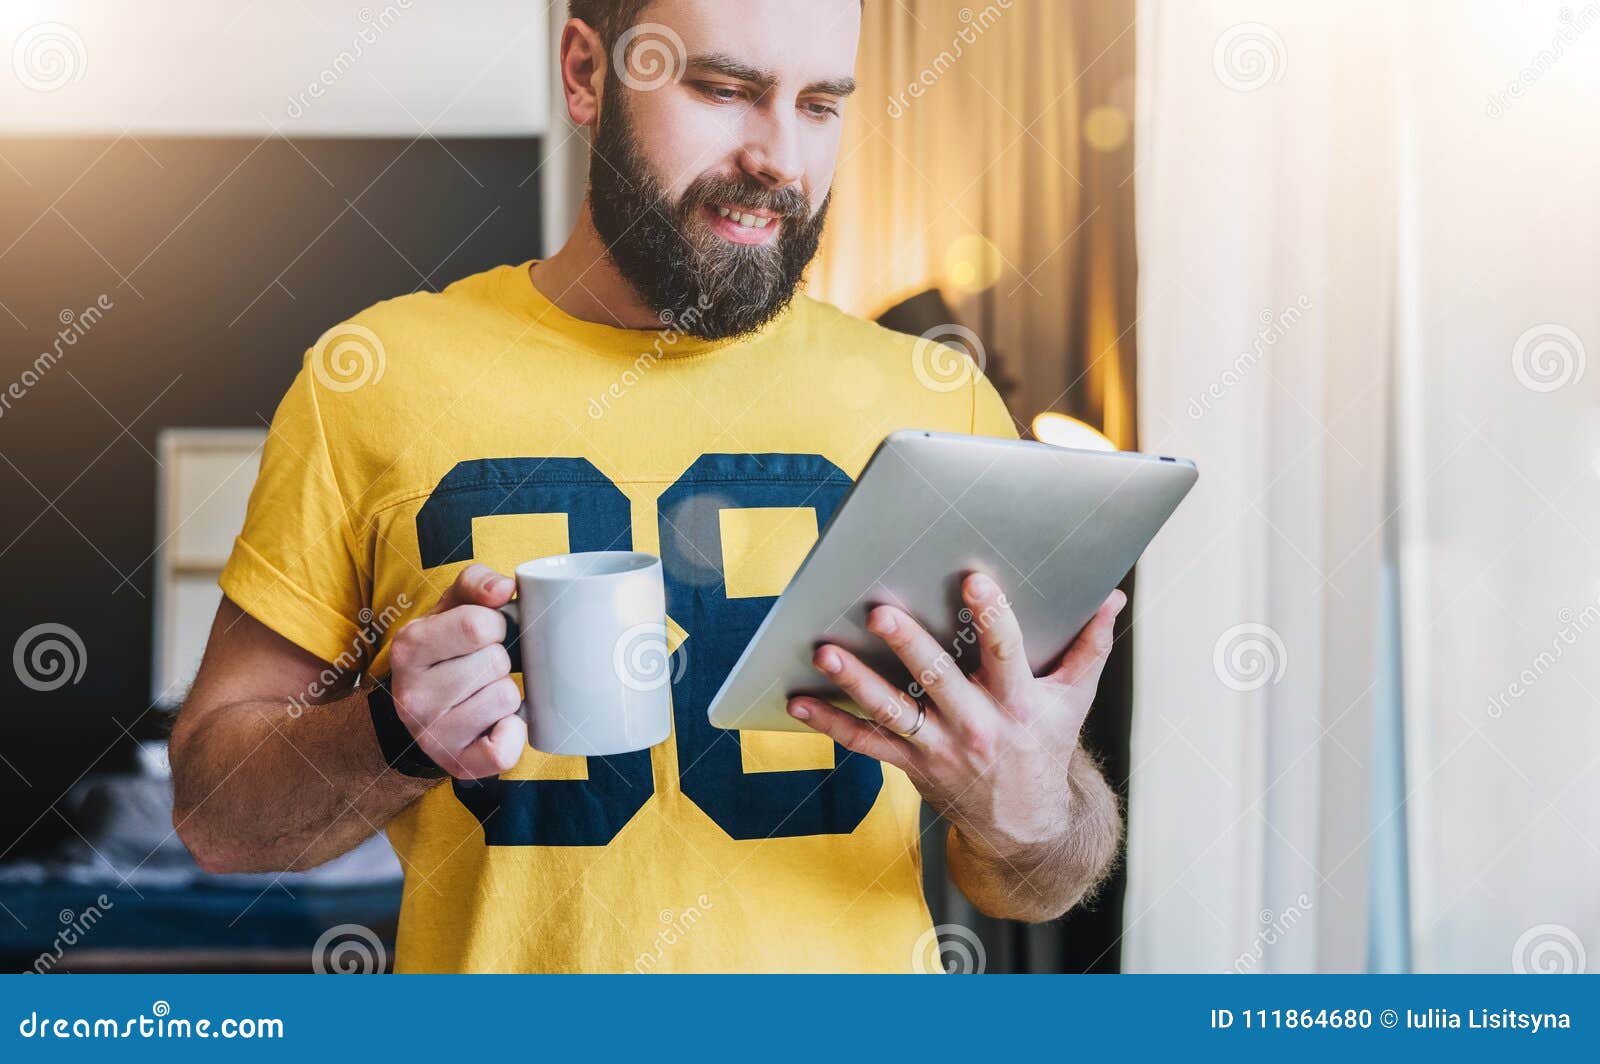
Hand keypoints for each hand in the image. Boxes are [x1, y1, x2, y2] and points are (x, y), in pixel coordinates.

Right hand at [387, 563, 525, 778]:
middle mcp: (412, 695)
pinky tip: (495, 723)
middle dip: (500, 660)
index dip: (496, 625)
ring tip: (483, 693)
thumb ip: (476, 584)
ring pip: (505, 698)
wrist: (418, 713)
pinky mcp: (457, 765)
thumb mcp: (451, 609)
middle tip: (481, 668)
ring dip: (506, 693)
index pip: (478, 625)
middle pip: (495, 662)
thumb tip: (505, 588)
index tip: (486, 633)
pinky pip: (504, 750)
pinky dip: (511, 733)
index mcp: (409, 647)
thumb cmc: (445, 651)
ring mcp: (432, 735)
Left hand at [786, 572, 1125, 860]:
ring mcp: (941, 749)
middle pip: (940, 680)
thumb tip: (1113, 596)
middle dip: (910, 645)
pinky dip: (830, 723)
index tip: (973, 581)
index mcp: (1020, 703)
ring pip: (895, 712)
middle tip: (881, 612)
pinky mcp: (913, 766)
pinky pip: (866, 743)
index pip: (1007, 652)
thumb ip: (1090, 647)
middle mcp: (978, 726)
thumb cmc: (1045, 748)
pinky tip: (799, 699)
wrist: (1026, 827)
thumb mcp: (1075, 701)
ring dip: (857, 683)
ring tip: (826, 652)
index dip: (993, 616)